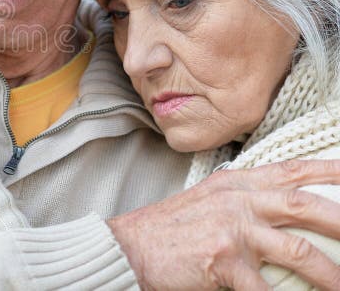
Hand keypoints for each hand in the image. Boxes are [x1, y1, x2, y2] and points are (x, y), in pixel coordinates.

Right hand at [108, 159, 339, 289]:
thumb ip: (243, 198)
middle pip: (304, 204)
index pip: (293, 171)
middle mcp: (238, 201)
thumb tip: (280, 206)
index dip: (331, 171)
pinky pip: (264, 290)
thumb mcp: (208, 198)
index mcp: (237, 183)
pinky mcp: (223, 262)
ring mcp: (232, 230)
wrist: (130, 247)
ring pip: (298, 250)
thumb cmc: (169, 228)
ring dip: (330, 274)